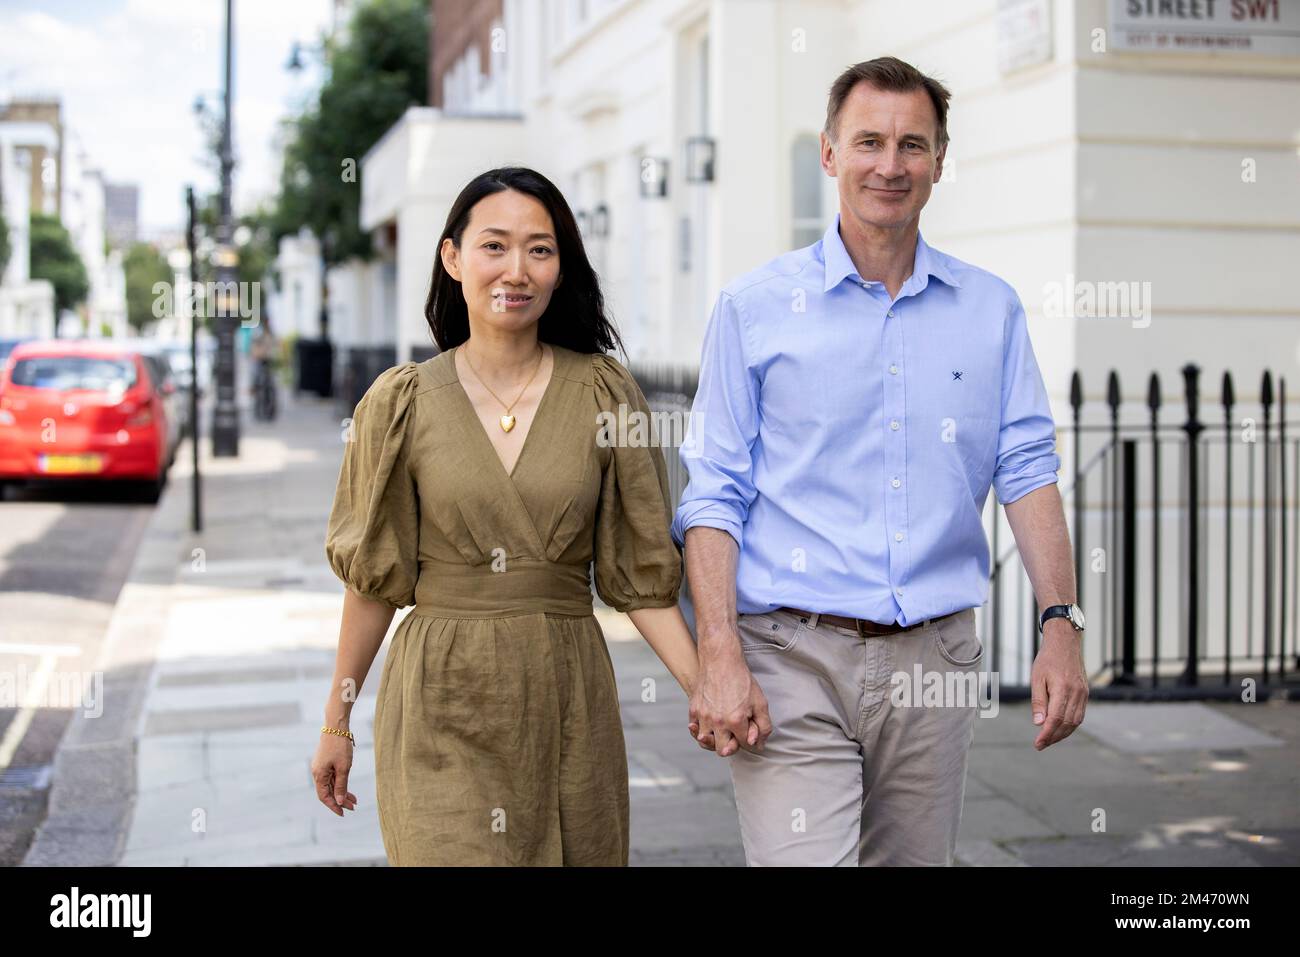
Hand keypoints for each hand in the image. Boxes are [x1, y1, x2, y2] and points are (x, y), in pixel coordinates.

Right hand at [311, 731, 357, 815]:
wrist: (336, 726)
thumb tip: (339, 802)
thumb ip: (341, 786)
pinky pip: (332, 777)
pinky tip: (349, 789)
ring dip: (342, 792)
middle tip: (353, 807)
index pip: (324, 796)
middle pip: (328, 791)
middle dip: (340, 800)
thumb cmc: (340, 746)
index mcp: (319, 775)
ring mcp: (321, 767)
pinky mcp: (325, 762)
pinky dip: (340, 783)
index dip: (333, 806)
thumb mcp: (343, 768)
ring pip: (331, 785)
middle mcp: (317, 773)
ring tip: (354, 800)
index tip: (343, 813)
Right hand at [688, 640, 772, 756]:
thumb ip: (763, 726)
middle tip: (735, 736)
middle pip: (723, 750)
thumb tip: (758, 744)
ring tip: (721, 733)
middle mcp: (718, 721)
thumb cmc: (741, 679)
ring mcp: (703, 716)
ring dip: (714, 740)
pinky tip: (708, 725)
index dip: (750, 739)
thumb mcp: (760, 702)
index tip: (750, 731)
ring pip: (706, 742)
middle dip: (731, 746)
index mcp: (736, 721)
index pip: (744, 744)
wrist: (721, 661)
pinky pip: (694, 730)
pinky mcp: (694, 709)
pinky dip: (700, 731)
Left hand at [1030, 620, 1088, 750]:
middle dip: (1054, 737)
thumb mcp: (1036, 678)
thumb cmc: (1047, 660)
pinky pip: (1080, 714)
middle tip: (1041, 745)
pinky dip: (1070, 725)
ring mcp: (1083, 694)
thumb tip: (1039, 723)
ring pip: (1075, 721)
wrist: (1065, 643)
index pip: (1056, 719)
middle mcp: (1076, 693)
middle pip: (1067, 723)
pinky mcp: (1085, 693)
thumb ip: (1038, 701)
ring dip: (1063, 733)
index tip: (1038, 743)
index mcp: (1063, 689)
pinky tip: (1060, 728)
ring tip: (1049, 739)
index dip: (1047, 734)